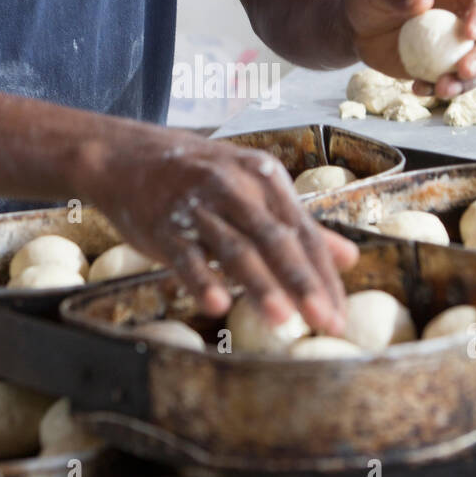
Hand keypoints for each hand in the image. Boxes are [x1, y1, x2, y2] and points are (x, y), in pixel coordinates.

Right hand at [86, 123, 358, 332]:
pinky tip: (216, 304)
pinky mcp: (163, 224)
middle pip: (276, 239)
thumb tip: (349, 258)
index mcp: (264, 178)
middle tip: (325, 321)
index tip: (339, 315)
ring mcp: (198, 205)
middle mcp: (235, 187)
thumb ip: (298, 224)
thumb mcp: (252, 188)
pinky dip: (200, 278)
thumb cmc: (197, 177)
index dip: (324, 276)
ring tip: (282, 318)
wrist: (126, 156)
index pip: (304, 232)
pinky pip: (185, 254)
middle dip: (303, 281)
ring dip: (260, 284)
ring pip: (235, 247)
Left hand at [342, 0, 475, 97]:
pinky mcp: (444, 67)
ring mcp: (456, 45)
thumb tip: (424, 1)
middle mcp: (463, 16)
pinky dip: (442, 89)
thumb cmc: (369, 0)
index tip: (470, 33)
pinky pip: (456, 82)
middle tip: (464, 71)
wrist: (356, 28)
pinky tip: (419, 89)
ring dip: (467, 82)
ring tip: (441, 90)